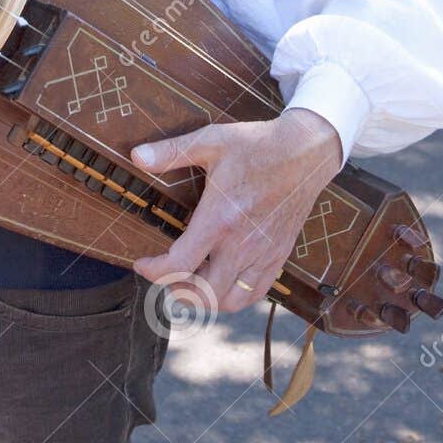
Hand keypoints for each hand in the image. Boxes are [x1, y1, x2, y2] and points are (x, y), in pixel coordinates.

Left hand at [131, 108, 342, 313]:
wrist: (305, 152)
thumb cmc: (257, 145)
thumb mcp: (211, 140)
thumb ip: (172, 152)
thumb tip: (136, 156)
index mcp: (220, 219)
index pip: (179, 265)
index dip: (154, 272)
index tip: (142, 263)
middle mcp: (242, 245)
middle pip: (203, 294)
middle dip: (175, 290)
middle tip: (165, 274)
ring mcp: (263, 254)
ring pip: (230, 301)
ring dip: (205, 299)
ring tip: (191, 281)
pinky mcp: (279, 256)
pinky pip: (255, 294)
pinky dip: (234, 297)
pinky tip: (222, 280)